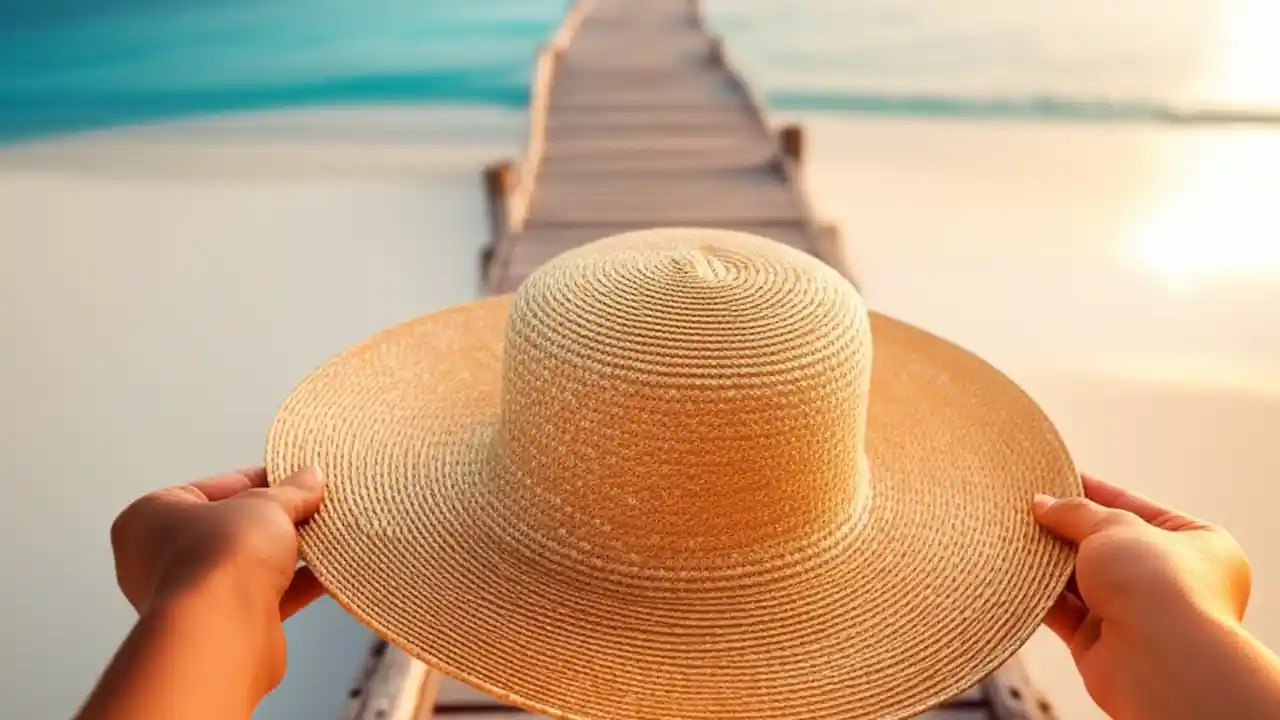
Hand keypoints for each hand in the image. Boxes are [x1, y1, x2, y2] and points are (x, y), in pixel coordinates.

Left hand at [110, 466, 325, 619]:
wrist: (221, 633)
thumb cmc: (221, 556)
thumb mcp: (265, 506)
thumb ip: (291, 491)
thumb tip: (311, 477)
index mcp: (150, 517)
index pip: (215, 488)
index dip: (262, 479)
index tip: (298, 478)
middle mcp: (159, 558)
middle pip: (233, 527)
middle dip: (278, 518)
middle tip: (316, 505)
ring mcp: (190, 596)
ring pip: (249, 564)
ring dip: (290, 552)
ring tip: (329, 534)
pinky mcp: (221, 626)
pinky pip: (263, 596)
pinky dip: (296, 584)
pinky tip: (330, 570)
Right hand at [1033, 475, 1251, 718]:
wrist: (1160, 663)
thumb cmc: (1159, 586)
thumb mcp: (1116, 526)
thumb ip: (1076, 512)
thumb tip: (1042, 504)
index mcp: (1198, 545)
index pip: (1137, 508)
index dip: (1095, 492)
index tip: (1056, 478)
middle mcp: (1170, 582)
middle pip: (1105, 545)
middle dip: (1066, 529)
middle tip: (1027, 508)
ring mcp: (1136, 614)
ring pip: (1081, 579)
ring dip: (1049, 562)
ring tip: (1013, 535)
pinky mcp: (1102, 643)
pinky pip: (1064, 611)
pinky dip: (1040, 594)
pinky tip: (1015, 572)